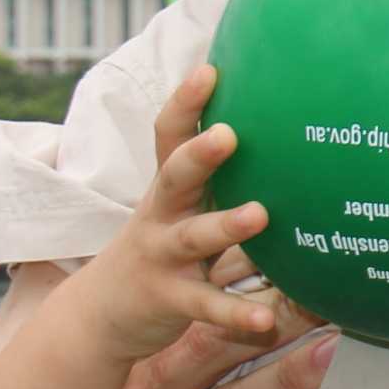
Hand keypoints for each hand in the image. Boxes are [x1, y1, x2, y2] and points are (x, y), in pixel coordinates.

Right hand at [56, 66, 282, 365]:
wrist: (101, 314)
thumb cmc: (165, 245)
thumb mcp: (187, 206)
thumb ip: (223, 175)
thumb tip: (287, 128)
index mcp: (170, 188)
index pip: (170, 136)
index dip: (186, 103)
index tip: (210, 69)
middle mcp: (162, 215)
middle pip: (176, 177)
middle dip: (199, 154)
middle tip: (229, 133)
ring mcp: (163, 256)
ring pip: (194, 236)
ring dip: (226, 224)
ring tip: (260, 214)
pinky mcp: (171, 299)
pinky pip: (207, 305)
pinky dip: (237, 312)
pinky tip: (267, 318)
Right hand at [87, 272, 335, 388]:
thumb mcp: (174, 387)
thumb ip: (214, 338)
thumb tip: (277, 269)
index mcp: (140, 378)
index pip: (198, 330)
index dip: (247, 298)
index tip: (298, 270)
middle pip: (209, 365)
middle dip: (272, 327)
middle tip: (327, 300)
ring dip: (281, 387)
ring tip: (332, 353)